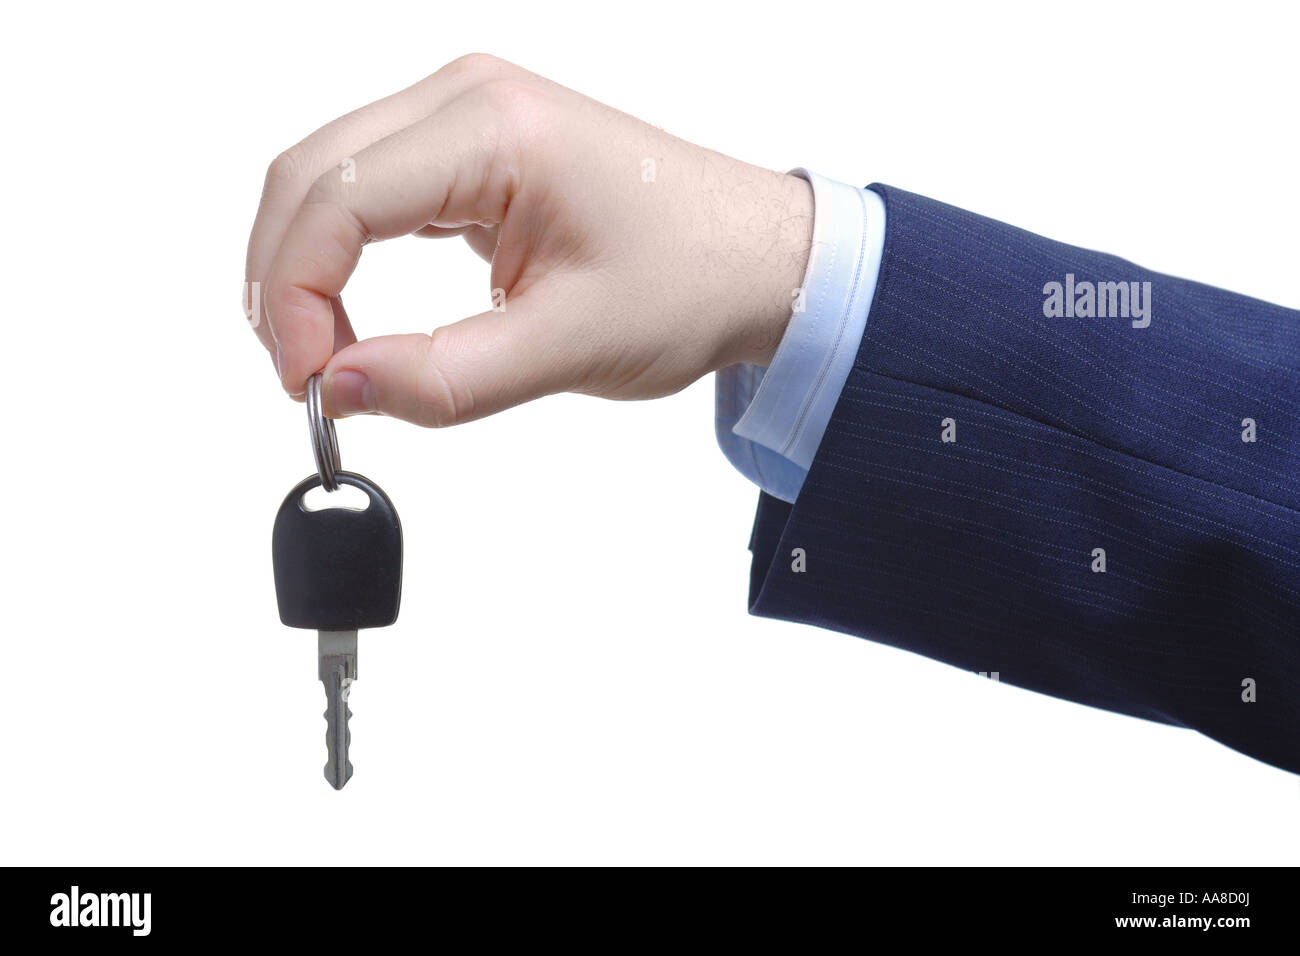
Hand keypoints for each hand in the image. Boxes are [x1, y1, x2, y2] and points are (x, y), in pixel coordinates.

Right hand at [244, 54, 812, 425]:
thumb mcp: (568, 347)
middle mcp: (469, 97)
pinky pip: (370, 190)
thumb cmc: (692, 281)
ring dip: (307, 268)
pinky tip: (355, 318)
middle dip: (285, 282)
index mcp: (494, 128)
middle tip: (305, 379)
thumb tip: (338, 390)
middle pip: (308, 174)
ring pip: (327, 179)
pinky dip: (344, 254)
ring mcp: (468, 115)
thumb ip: (444, 378)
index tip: (306, 384)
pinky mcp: (471, 148)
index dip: (296, 298)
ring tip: (327, 357)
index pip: (333, 198)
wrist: (758, 260)